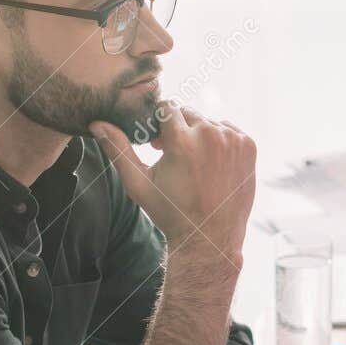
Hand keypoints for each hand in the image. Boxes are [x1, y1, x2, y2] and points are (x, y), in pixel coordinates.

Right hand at [91, 106, 255, 265]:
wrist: (209, 238)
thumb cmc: (170, 212)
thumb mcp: (139, 183)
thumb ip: (118, 149)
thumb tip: (96, 124)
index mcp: (182, 140)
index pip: (167, 107)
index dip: (159, 123)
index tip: (157, 142)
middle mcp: (211, 135)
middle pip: (188, 113)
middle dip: (178, 129)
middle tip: (172, 155)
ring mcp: (233, 140)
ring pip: (209, 122)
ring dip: (199, 135)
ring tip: (193, 163)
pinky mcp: (249, 147)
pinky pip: (229, 130)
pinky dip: (220, 141)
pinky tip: (211, 164)